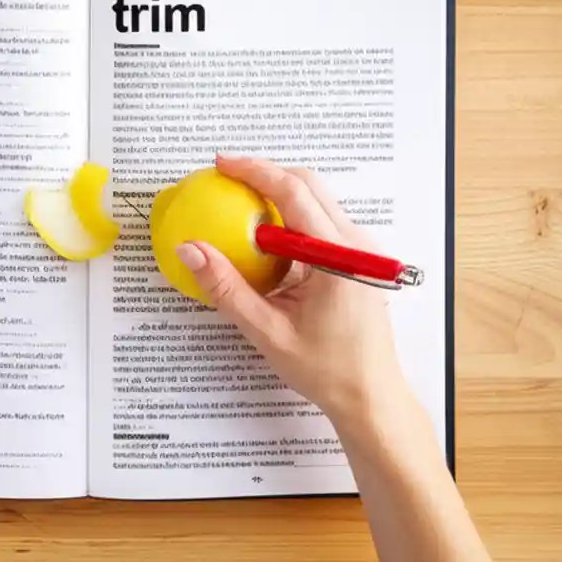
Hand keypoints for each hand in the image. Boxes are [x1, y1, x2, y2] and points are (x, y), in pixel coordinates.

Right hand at [174, 154, 408, 424]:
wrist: (371, 397)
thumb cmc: (326, 370)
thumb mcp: (267, 331)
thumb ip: (226, 288)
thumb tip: (191, 250)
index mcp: (339, 257)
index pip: (295, 193)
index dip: (255, 171)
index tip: (221, 164)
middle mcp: (356, 244)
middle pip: (309, 185)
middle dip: (264, 174)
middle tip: (224, 177)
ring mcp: (361, 251)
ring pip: (317, 201)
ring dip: (277, 196)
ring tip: (237, 205)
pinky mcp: (357, 260)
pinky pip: (321, 224)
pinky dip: (289, 219)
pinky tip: (262, 238)